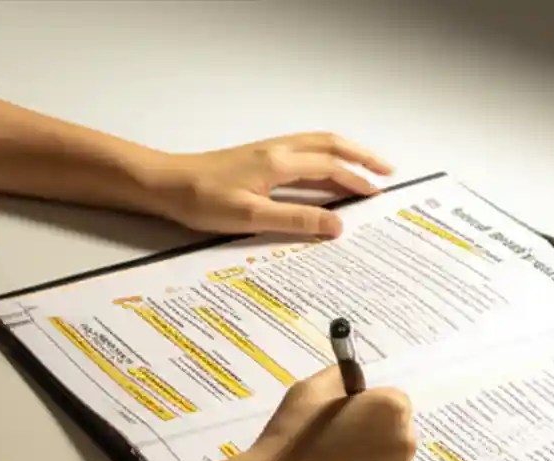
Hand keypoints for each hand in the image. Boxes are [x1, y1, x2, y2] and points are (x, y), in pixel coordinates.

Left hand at [154, 132, 393, 237]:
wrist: (166, 184)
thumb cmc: (203, 201)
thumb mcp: (251, 217)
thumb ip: (296, 219)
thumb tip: (337, 224)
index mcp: (280, 163)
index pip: (330, 168)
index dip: (356, 180)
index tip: (377, 195)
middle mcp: (278, 150)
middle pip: (330, 145)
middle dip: (361, 156)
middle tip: (387, 170)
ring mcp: (267, 151)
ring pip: (316, 143)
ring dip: (344, 152)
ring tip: (364, 165)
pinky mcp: (257, 157)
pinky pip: (302, 149)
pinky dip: (324, 155)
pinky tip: (323, 168)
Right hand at [248, 365, 416, 460]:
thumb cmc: (292, 438)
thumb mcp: (309, 390)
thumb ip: (340, 378)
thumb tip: (353, 384)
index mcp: (391, 408)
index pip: (393, 400)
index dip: (367, 407)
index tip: (341, 419)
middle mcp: (406, 443)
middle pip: (397, 432)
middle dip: (375, 434)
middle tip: (336, 444)